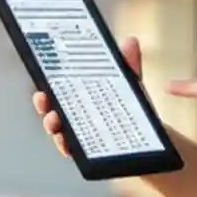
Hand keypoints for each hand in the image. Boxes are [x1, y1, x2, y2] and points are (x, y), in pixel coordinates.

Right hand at [32, 35, 144, 158]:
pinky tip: (67, 142)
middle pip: (53, 111)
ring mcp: (82, 139)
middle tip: (42, 97)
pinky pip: (74, 153)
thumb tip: (130, 41)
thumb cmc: (136, 113)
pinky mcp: (91, 156)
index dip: (47, 85)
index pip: (60, 92)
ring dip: (52, 126)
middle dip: (44, 105)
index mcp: (83, 101)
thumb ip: (129, 65)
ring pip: (59, 133)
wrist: (155, 144)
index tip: (41, 76)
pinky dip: (68, 147)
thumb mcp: (132, 85)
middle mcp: (78, 120)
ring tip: (54, 119)